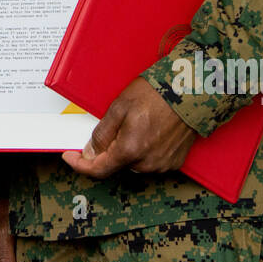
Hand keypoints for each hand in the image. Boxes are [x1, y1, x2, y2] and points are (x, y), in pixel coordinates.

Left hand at [62, 78, 195, 177]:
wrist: (191, 91)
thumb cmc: (157, 94)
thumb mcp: (119, 107)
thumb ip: (102, 134)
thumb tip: (90, 152)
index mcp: (130, 151)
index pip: (97, 169)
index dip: (80, 165)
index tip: (70, 157)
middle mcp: (146, 163)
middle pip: (116, 165)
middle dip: (108, 150)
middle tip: (113, 125)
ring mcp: (162, 165)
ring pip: (133, 163)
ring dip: (127, 149)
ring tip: (137, 123)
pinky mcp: (174, 162)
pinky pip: (150, 161)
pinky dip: (143, 150)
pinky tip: (149, 130)